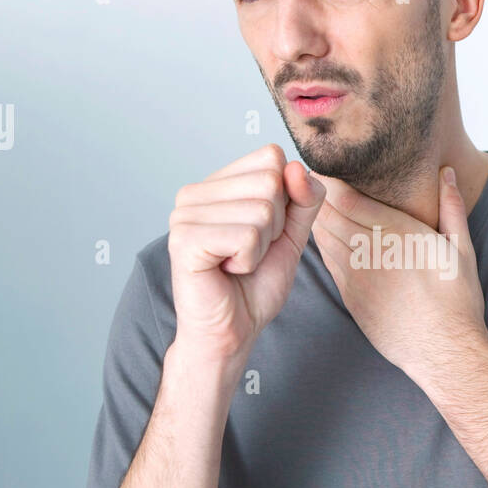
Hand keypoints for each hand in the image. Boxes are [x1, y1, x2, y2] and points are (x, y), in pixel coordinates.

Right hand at [168, 143, 325, 362]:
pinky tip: (227, 270)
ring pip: (261, 210)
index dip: (284, 200)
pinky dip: (249, 260)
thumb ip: (303, 198)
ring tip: (237, 263)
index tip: (262, 233)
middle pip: (269, 181)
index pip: (271, 157)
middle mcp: (194, 193)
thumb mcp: (292, 234)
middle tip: (249, 252)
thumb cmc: (254, 284)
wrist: (233, 330)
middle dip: (274, 226)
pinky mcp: (185, 240)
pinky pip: (246, 236)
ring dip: (261, 247)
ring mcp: (184, 215)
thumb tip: (297, 167)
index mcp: (215, 184)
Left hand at [310, 166, 487, 384]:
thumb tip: (445, 173)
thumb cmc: (457, 301)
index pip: (346, 197)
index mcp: (396, 232)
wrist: (443, 351)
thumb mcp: (462, 249)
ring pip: (323, 237)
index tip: (328, 168)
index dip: (331, 180)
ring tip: (317, 204)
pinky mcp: (350, 297)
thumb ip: (451, 208)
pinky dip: (325, 246)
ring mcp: (355, 275)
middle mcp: (369, 251)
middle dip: (318, 196)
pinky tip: (330, 237)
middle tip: (313, 180)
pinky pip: (328, 262)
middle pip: (328, 214)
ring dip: (319, 219)